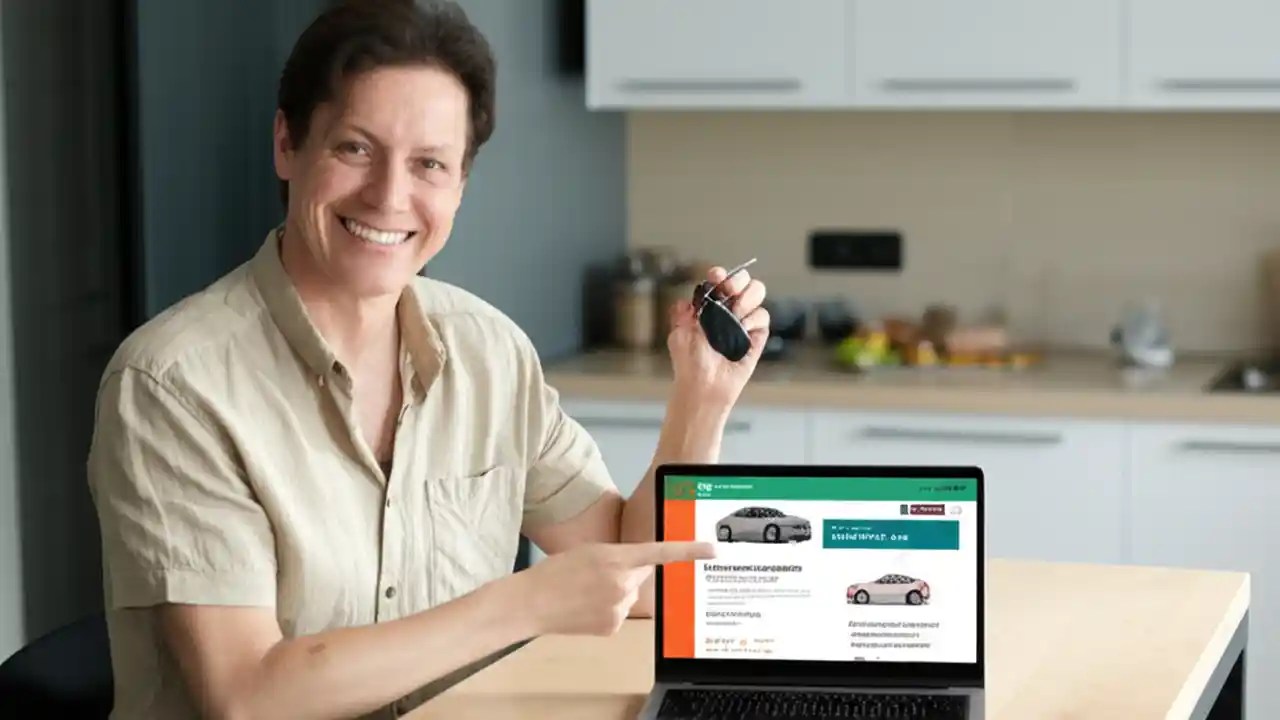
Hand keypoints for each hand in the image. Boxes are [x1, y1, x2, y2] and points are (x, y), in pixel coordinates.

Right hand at [520, 541, 715, 636]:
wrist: (532, 602)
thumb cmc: (556, 572)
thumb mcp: (590, 552)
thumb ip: (619, 556)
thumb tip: (640, 566)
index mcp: (617, 558)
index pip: (661, 553)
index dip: (690, 550)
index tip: (712, 550)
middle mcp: (623, 584)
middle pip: (641, 574)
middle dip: (627, 572)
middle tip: (597, 574)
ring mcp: (619, 608)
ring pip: (629, 595)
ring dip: (616, 592)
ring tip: (586, 591)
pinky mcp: (613, 626)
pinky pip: (620, 613)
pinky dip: (607, 610)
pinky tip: (586, 608)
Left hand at [667, 264, 769, 407]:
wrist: (704, 386)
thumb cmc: (690, 364)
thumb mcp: (679, 334)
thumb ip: (682, 313)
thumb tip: (688, 301)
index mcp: (708, 306)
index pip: (718, 280)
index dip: (719, 274)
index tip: (716, 277)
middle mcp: (728, 310)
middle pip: (743, 280)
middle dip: (738, 280)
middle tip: (729, 291)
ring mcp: (743, 321)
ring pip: (757, 292)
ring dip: (746, 299)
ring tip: (735, 315)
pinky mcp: (757, 335)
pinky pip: (763, 316)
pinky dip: (753, 320)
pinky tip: (742, 331)